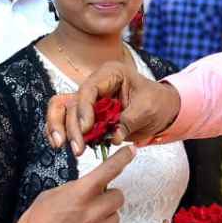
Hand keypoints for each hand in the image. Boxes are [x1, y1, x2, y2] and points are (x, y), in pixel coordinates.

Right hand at [8, 145, 131, 222]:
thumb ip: (70, 191)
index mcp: (79, 195)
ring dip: (104, 215)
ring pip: (114, 217)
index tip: (131, 151)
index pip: (108, 171)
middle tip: (94, 200)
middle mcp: (93, 213)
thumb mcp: (46, 199)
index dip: (122, 158)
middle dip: (109, 196)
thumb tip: (82, 189)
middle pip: (118, 197)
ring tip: (84, 221)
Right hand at [45, 61, 182, 155]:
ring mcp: (89, 99)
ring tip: (64, 147)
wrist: (162, 110)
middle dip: (72, 126)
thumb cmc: (157, 103)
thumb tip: (113, 137)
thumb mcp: (148, 109)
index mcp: (110, 74)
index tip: (86, 129)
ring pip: (63, 109)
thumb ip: (129, 121)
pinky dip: (61, 132)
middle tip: (78, 148)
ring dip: (60, 129)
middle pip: (72, 101)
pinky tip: (60, 144)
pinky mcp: (87, 114)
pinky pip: (66, 120)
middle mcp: (95, 84)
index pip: (89, 89)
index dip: (84, 109)